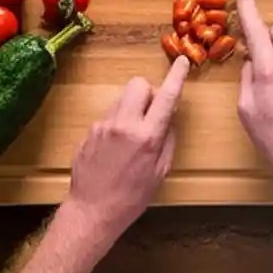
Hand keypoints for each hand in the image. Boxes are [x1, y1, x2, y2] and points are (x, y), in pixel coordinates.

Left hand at [67, 57, 189, 239]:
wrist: (93, 209)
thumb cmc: (131, 197)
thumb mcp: (161, 172)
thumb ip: (167, 138)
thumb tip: (168, 117)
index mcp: (147, 137)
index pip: (165, 97)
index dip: (176, 77)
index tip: (182, 62)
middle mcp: (124, 125)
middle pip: (138, 84)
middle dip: (148, 92)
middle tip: (151, 113)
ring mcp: (103, 125)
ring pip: (122, 98)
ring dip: (132, 108)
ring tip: (132, 136)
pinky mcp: (90, 130)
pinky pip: (109, 115)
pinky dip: (118, 123)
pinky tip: (116, 148)